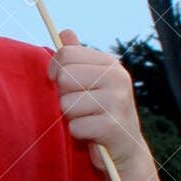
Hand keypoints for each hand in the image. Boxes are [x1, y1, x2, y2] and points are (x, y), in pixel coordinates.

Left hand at [48, 30, 148, 169]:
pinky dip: (78, 133)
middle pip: (64, 78)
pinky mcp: (113, 126)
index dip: (55, 70)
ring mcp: (117, 101)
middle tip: (79, 106)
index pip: (66, 54)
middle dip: (64, 96)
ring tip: (88, 119)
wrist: (125, 148)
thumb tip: (65, 32)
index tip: (60, 82)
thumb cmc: (101, 111)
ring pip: (67, 104)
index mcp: (110, 64)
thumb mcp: (91, 81)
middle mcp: (117, 78)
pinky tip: (93, 134)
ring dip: (71, 117)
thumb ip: (77, 57)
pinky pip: (75, 126)